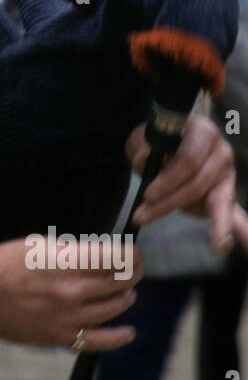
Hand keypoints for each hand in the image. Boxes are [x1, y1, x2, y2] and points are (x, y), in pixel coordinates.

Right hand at [0, 236, 143, 351]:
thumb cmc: (4, 265)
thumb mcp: (39, 245)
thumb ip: (72, 251)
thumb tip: (99, 255)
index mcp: (66, 263)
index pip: (116, 258)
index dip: (133, 254)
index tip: (136, 252)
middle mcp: (71, 291)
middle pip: (119, 282)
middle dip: (132, 273)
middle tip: (135, 269)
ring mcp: (67, 317)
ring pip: (113, 308)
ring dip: (126, 297)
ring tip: (127, 292)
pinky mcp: (60, 337)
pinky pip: (98, 341)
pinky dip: (118, 337)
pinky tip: (128, 332)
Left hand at [125, 114, 247, 254]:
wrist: (168, 146)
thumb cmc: (157, 143)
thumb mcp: (144, 140)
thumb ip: (142, 148)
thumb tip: (143, 160)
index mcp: (203, 132)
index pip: (188, 160)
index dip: (168, 179)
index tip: (147, 194)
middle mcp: (221, 152)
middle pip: (196, 184)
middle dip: (167, 203)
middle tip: (141, 215)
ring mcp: (227, 174)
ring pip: (213, 203)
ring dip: (194, 222)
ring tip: (179, 235)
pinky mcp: (227, 195)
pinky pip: (235, 216)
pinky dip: (239, 232)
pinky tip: (223, 246)